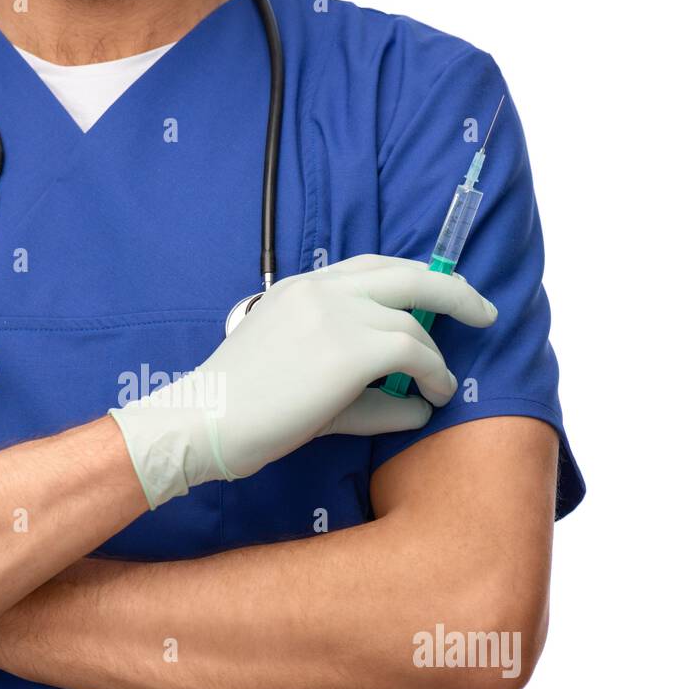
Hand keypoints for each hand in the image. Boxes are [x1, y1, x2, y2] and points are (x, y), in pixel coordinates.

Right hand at [109, 254, 497, 508]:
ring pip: (413, 322)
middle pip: (406, 273)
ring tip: (442, 382)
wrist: (205, 420)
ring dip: (437, 356)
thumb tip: (415, 406)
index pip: (370, 268)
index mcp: (300, 288)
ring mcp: (336, 314)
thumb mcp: (301, 384)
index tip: (437, 295)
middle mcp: (321, 290)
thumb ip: (358, 389)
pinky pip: (413, 354)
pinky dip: (432, 373)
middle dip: (453, 291)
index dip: (412, 279)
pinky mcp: (350, 348)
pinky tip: (433, 393)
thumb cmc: (243, 410)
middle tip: (482, 310)